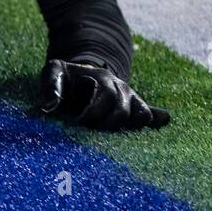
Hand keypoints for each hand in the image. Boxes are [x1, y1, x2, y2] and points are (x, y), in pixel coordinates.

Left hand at [36, 59, 169, 129]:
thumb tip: (48, 107)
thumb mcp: (53, 72)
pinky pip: (149, 114)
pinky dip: (156, 119)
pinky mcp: (135, 107)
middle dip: (107, 124)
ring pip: (140, 114)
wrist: (81, 74)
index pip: (106, 96)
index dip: (95, 112)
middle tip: (90, 132)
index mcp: (101, 77)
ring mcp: (129, 96)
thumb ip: (50, 85)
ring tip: (113, 138)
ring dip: (128, 127)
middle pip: (123, 109)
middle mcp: (120, 86)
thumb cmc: (65, 76)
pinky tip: (164, 120)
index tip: (79, 124)